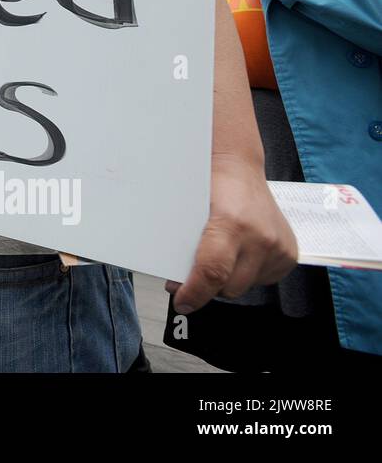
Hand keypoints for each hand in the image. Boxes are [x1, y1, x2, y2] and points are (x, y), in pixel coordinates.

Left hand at [169, 154, 297, 313]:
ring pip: (245, 286)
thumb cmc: (209, 186)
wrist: (238, 168)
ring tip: (219, 255)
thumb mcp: (190, 214)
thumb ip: (185, 248)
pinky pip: (263, 280)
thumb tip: (179, 283)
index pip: (212, 272)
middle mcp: (260, 238)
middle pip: (228, 287)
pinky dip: (247, 273)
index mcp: (232, 225)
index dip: (194, 293)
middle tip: (191, 276)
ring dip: (229, 279)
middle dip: (208, 286)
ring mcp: (278, 246)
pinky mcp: (290, 252)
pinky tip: (239, 253)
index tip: (182, 302)